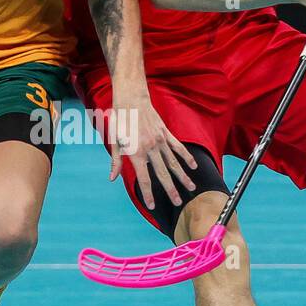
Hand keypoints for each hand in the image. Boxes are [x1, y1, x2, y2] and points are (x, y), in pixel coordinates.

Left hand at [108, 91, 196, 212]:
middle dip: (171, 190)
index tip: (152, 206)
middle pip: (163, 174)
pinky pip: (178, 148)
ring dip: (183, 176)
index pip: (144, 179)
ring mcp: (160, 141)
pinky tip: (194, 166)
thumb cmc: (120, 120)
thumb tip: (112, 178)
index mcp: (136, 153)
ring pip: (174, 162)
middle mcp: (150, 149)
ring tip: (191, 188)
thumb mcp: (114, 141)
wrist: (131, 98)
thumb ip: (116, 161)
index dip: (148, 194)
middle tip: (178, 203)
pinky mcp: (165, 133)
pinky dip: (186, 157)